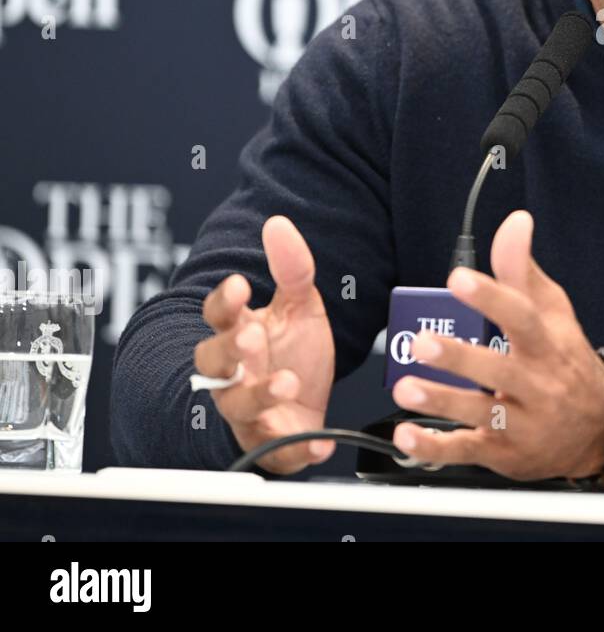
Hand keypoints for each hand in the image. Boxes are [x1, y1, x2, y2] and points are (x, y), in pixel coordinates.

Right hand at [193, 216, 336, 473]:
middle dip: (230, 352)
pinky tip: (318, 443)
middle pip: (214, 363)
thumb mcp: (300, 307)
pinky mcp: (273, 444)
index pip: (218, 316)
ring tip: (287, 382)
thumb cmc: (291, 353)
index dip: (223, 302)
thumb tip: (278, 224)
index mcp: (240, 334)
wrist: (305, 406)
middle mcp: (236, 374)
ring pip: (239, 407)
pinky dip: (298, 448)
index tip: (239, 284)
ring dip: (259, 395)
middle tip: (253, 338)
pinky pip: (279, 450)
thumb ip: (292, 269)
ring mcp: (250, 411)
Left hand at [390, 210, 603, 481]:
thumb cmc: (566, 363)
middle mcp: (537, 385)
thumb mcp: (553, 313)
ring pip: (482, 413)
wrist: (598, 431)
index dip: (491, 298)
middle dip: (460, 358)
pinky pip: (467, 452)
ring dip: (442, 402)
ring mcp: (521, 423)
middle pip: (500, 370)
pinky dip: (436, 448)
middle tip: (422, 342)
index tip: (459, 279)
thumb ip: (523, 270)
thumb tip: (515, 222)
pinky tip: (409, 435)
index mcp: (548, 345)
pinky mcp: (503, 453)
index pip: (523, 317)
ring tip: (406, 387)